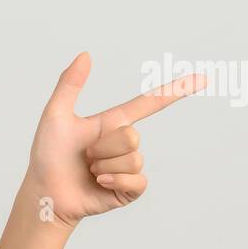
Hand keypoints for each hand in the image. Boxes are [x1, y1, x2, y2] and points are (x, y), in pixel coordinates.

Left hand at [23, 52, 205, 229]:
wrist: (44, 193)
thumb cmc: (47, 156)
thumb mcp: (55, 116)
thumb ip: (70, 85)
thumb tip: (85, 55)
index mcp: (112, 123)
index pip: (149, 103)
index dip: (176, 90)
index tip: (203, 78)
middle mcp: (123, 144)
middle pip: (132, 136)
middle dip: (102, 147)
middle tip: (83, 156)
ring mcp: (128, 167)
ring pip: (133, 158)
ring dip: (104, 165)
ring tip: (88, 171)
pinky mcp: (129, 189)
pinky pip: (137, 179)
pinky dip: (115, 180)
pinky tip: (99, 183)